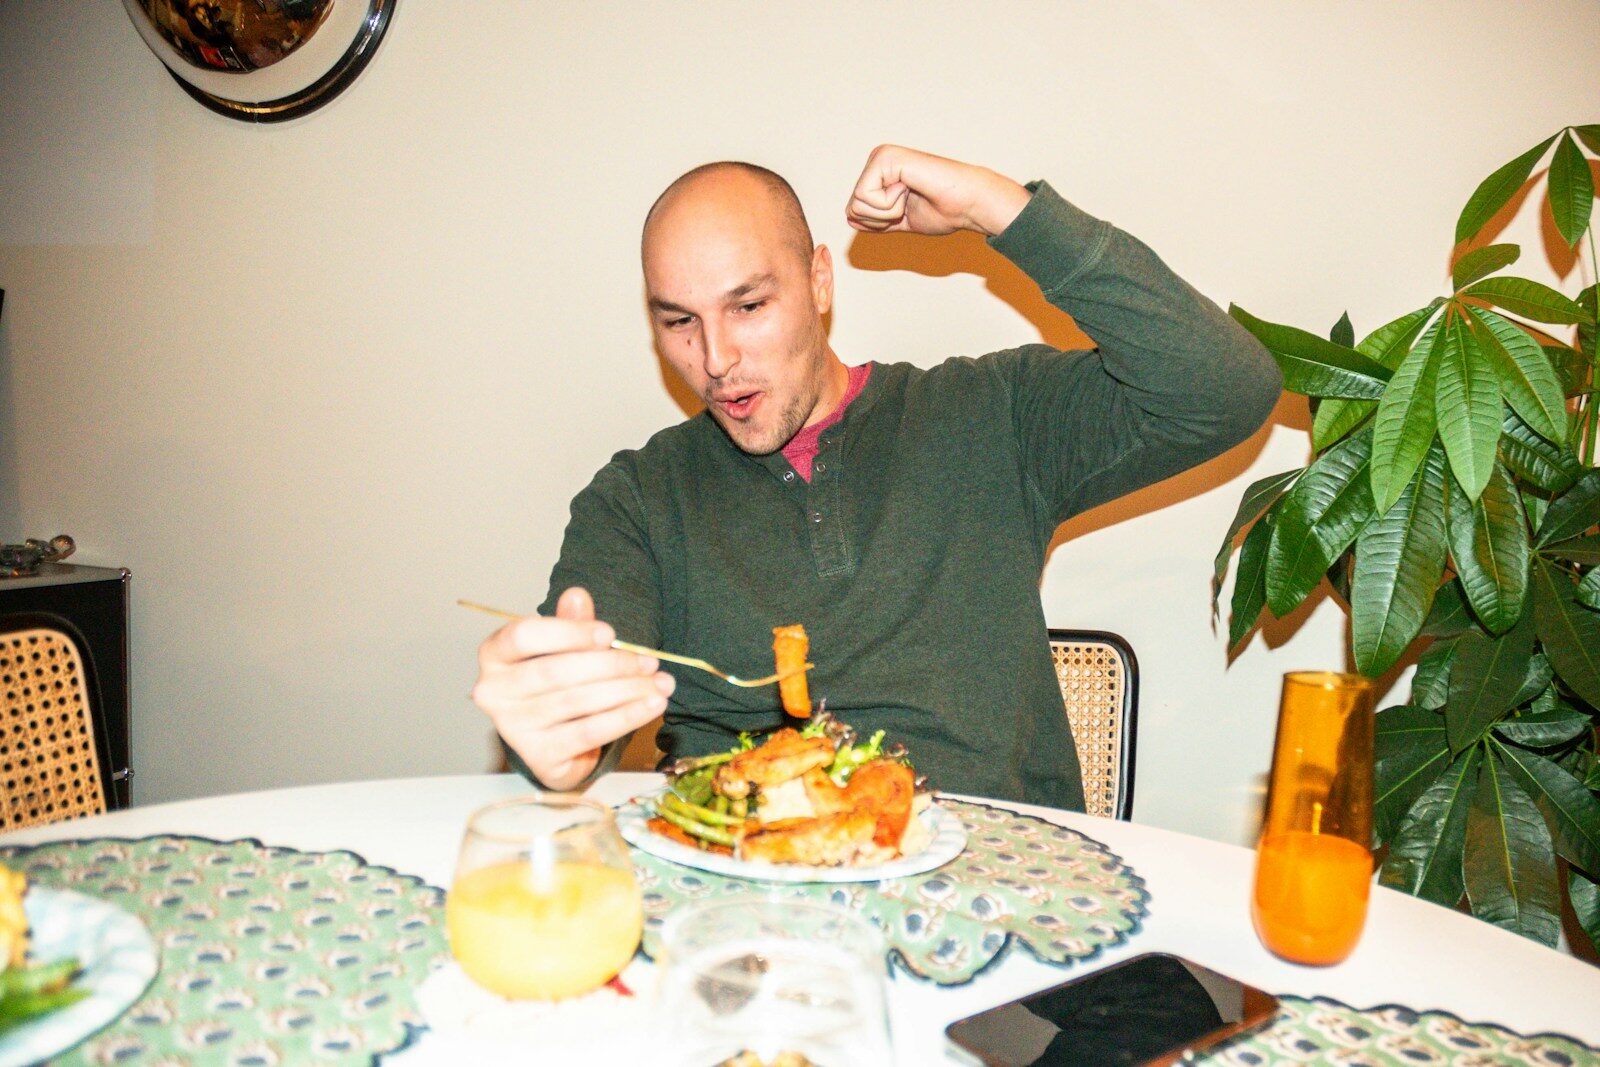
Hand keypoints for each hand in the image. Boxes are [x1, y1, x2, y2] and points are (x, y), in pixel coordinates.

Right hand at [471, 587, 674, 790]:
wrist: (554, 743)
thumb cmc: (556, 683)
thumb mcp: (562, 648)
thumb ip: (570, 624)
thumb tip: (577, 595)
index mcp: (494, 654)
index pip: (525, 636)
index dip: (569, 632)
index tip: (609, 633)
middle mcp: (493, 692)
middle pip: (555, 672)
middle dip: (611, 665)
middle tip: (649, 661)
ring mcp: (513, 728)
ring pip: (577, 702)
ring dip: (627, 690)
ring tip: (660, 683)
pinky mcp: (539, 756)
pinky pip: (589, 732)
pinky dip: (626, 717)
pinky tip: (651, 706)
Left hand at [845, 145, 1030, 237]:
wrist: (967, 204)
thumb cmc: (943, 210)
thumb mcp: (901, 219)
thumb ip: (877, 219)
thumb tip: (849, 217)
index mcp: (881, 173)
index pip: (854, 210)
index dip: (878, 223)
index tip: (906, 211)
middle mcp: (878, 160)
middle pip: (851, 208)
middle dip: (880, 219)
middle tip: (908, 204)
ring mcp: (881, 157)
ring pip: (856, 204)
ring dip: (887, 212)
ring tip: (911, 196)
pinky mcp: (885, 158)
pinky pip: (865, 197)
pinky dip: (889, 205)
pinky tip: (910, 190)